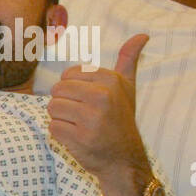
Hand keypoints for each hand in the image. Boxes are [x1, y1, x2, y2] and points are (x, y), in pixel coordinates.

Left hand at [48, 33, 150, 195]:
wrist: (124, 160)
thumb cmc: (121, 120)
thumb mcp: (128, 88)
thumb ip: (129, 60)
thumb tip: (142, 35)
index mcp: (111, 80)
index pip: (68, 75)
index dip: (73, 89)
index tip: (89, 101)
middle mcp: (102, 96)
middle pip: (57, 90)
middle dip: (65, 104)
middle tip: (84, 116)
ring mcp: (91, 118)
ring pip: (52, 108)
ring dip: (61, 119)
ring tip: (80, 126)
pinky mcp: (80, 137)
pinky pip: (52, 128)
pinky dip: (60, 135)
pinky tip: (78, 138)